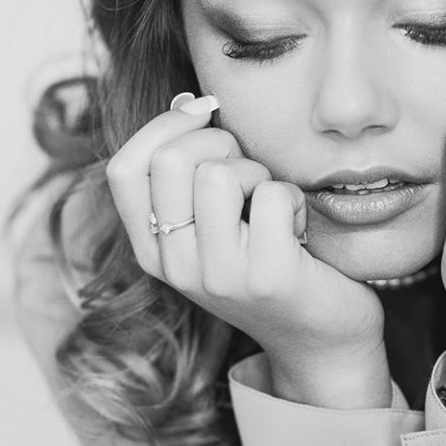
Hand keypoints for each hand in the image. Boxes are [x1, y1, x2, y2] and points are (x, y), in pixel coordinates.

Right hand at [106, 100, 389, 408]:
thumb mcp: (215, 228)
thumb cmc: (272, 268)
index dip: (161, 127)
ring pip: (219, 173)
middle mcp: (177, 267)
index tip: (204, 115)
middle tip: (250, 173)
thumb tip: (187, 102)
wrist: (321, 344)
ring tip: (272, 208)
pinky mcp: (269, 276)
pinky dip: (294, 199)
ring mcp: (220, 275)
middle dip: (219, 143)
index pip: (123, 170)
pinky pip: (272, 196)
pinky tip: (300, 230)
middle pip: (170, 160)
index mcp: (155, 252)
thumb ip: (191, 177)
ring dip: (257, 174)